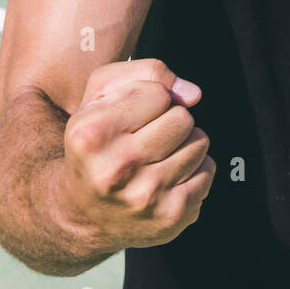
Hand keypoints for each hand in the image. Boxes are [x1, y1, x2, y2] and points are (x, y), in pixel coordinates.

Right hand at [57, 58, 215, 252]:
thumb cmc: (96, 142)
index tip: (131, 116)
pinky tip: (165, 178)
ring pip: (199, 143)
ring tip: (155, 157)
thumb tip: (193, 95)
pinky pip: (208, 171)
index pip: (159, 94)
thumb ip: (147, 72)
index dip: (150, 99)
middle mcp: (117, 169)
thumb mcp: (101, 95)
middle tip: (145, 138)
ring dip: (184, 144)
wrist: (81, 211)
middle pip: (183, 119)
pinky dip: (193, 169)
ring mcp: (146, 197)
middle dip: (170, 120)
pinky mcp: (172, 216)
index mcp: (92, 134)